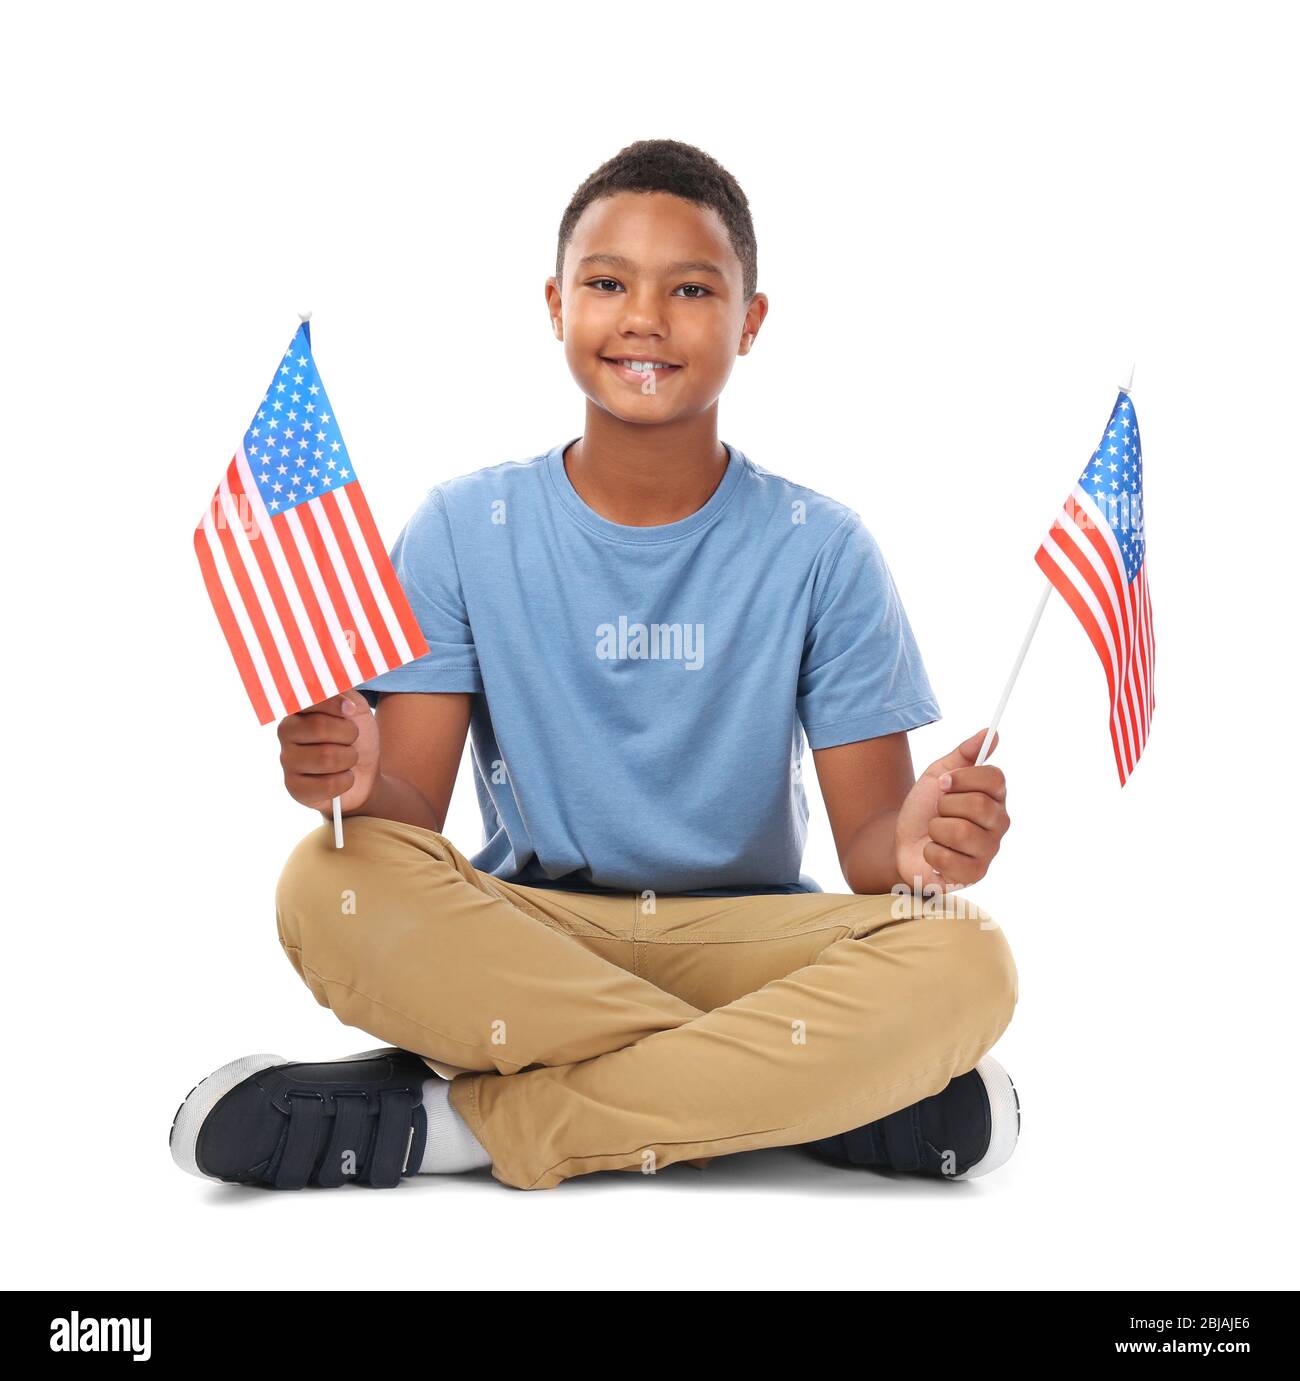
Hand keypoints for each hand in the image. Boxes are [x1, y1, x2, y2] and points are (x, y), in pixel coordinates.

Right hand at [277, 690, 378, 812]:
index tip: (352, 711)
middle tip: (352, 739)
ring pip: (326, 757)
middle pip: (319, 727)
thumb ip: (344, 694)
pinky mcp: (294, 787)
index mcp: (299, 708)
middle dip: (348, 734)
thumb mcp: (356, 707)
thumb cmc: (356, 736)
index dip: (336, 705)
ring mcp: (287, 760)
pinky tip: (343, 777)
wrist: (366, 770)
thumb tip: (343, 702)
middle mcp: (287, 732)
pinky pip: (326, 785)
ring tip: (348, 758)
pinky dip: (345, 781)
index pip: (310, 699)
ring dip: (349, 758)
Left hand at [894, 728, 1009, 891]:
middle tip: (938, 813)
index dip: (963, 778)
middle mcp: (999, 823)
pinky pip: (949, 859)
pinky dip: (931, 853)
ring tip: (935, 834)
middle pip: (978, 805)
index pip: (994, 778)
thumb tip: (991, 732)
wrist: (900, 842)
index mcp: (994, 796)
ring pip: (962, 832)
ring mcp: (989, 851)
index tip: (943, 783)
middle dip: (945, 806)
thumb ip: (963, 754)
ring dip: (936, 830)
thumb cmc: (924, 810)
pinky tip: (933, 853)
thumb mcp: (938, 775)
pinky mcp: (974, 875)